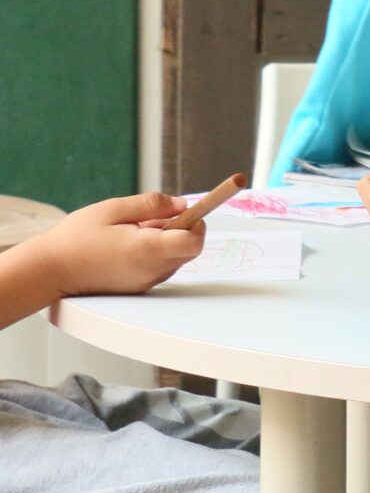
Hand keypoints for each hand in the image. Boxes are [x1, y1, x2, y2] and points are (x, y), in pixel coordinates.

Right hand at [37, 193, 205, 296]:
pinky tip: (129, 245)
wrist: (49, 271)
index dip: (198, 222)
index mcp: (147, 249)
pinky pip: (161, 266)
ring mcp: (146, 282)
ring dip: (167, 240)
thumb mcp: (112, 209)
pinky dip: (155, 252)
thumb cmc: (75, 238)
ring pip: (176, 257)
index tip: (187, 210)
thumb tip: (182, 205)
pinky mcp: (139, 287)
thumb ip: (152, 205)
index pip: (194, 241)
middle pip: (189, 249)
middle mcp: (152, 270)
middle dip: (181, 229)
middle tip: (151, 218)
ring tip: (133, 231)